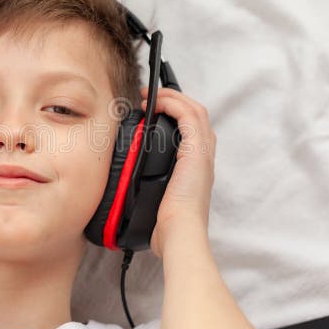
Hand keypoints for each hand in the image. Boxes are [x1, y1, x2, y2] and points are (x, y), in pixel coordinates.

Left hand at [139, 86, 216, 257]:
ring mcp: (202, 153)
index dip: (175, 113)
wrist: (179, 234)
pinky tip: (155, 103)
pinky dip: (173, 103)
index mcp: (195, 167)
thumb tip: (124, 186)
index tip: (152, 109)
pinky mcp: (197, 152)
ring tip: (151, 95)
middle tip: (149, 97)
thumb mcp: (155, 199)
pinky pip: (189, 116)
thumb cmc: (166, 225)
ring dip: (172, 97)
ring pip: (196, 111)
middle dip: (174, 100)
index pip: (193, 129)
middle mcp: (203, 157)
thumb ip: (148, 186)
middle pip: (197, 115)